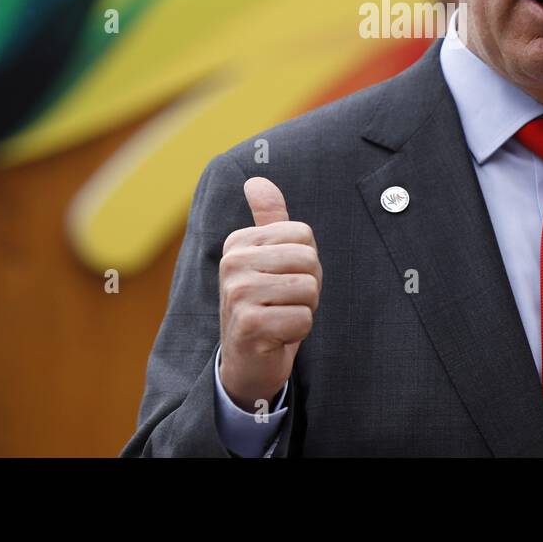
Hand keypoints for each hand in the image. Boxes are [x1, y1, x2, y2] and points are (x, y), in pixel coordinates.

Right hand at [218, 177, 321, 411]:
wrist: (247, 361)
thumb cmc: (265, 303)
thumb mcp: (267, 257)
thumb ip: (267, 218)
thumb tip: (256, 180)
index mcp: (239, 241)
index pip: (304, 234)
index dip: (306, 262)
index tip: (283, 279)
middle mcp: (233, 263)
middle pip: (309, 260)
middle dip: (309, 287)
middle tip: (284, 302)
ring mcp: (237, 293)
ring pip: (309, 289)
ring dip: (304, 310)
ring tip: (280, 317)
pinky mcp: (248, 325)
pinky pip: (302, 319)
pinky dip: (298, 332)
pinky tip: (276, 337)